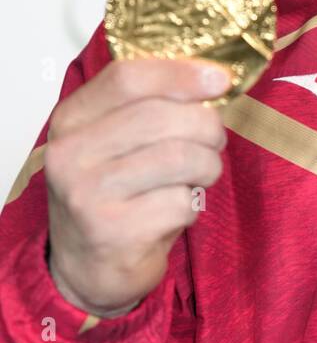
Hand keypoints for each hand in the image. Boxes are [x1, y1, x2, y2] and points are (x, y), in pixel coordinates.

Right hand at [44, 58, 231, 316]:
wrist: (88, 269)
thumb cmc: (115, 196)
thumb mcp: (117, 142)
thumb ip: (151, 105)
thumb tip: (213, 77)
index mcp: (71, 119)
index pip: (128, 77)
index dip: (181, 73)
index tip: (220, 79)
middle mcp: (70, 153)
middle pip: (161, 116)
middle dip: (206, 126)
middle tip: (215, 141)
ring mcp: (87, 194)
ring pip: (179, 157)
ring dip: (207, 166)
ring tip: (202, 176)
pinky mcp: (111, 232)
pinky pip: (179, 202)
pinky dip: (192, 205)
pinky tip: (177, 211)